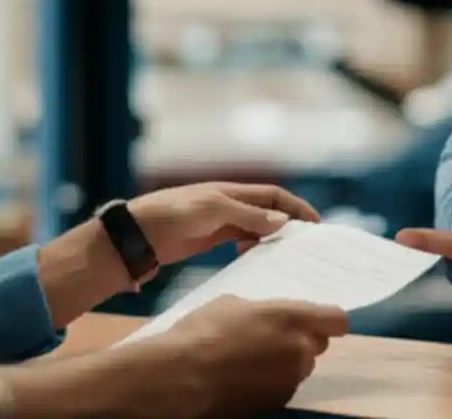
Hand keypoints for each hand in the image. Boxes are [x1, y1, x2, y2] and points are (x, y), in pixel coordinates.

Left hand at [129, 182, 319, 264]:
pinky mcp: (208, 240)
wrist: (135, 236)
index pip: (273, 195)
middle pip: (267, 211)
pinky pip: (240, 242)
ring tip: (288, 256)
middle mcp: (228, 204)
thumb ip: (246, 215)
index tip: (316, 225)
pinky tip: (257, 260)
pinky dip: (253, 249)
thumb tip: (282, 220)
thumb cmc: (170, 215)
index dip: (296, 206)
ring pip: (256, 228)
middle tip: (307, 246)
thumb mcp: (211, 211)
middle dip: (289, 224)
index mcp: (230, 191)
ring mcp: (219, 223)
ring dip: (272, 238)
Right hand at [133, 296, 348, 418]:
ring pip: (299, 367)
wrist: (183, 378)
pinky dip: (271, 381)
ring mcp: (290, 380)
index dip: (327, 320)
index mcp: (292, 318)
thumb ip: (260, 311)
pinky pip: (283, 385)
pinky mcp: (277, 403)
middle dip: (300, 341)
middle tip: (271, 338)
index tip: (315, 320)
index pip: (336, 319)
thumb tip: (264, 319)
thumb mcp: (230, 304)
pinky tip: (245, 378)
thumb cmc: (204, 331)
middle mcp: (300, 350)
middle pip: (316, 345)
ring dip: (285, 362)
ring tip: (252, 360)